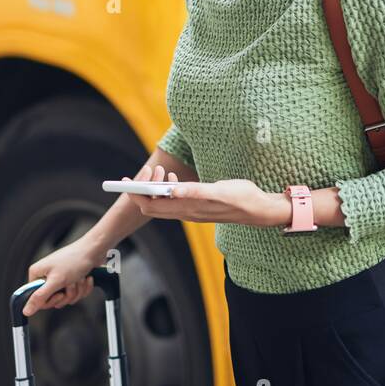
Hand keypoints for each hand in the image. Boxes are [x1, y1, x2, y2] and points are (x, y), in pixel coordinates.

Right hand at [22, 237, 99, 316]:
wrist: (94, 250)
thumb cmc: (75, 259)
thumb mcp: (56, 281)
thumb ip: (39, 297)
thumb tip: (26, 310)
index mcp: (37, 274)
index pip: (37, 299)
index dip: (51, 300)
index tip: (60, 294)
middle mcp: (46, 276)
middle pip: (53, 300)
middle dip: (67, 294)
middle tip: (71, 282)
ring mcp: (59, 278)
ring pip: (67, 298)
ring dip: (77, 290)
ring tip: (79, 277)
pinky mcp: (71, 279)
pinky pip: (76, 293)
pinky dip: (83, 287)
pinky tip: (86, 278)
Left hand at [119, 164, 283, 227]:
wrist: (258, 209)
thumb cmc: (241, 197)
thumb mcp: (220, 190)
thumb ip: (196, 191)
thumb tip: (173, 190)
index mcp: (187, 209)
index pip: (151, 206)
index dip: (136, 194)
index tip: (126, 181)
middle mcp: (186, 213)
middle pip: (152, 207)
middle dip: (142, 190)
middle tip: (146, 172)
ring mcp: (190, 212)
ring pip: (161, 204)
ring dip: (154, 190)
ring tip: (160, 173)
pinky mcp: (196, 208)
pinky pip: (172, 202)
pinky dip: (166, 191)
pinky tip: (172, 179)